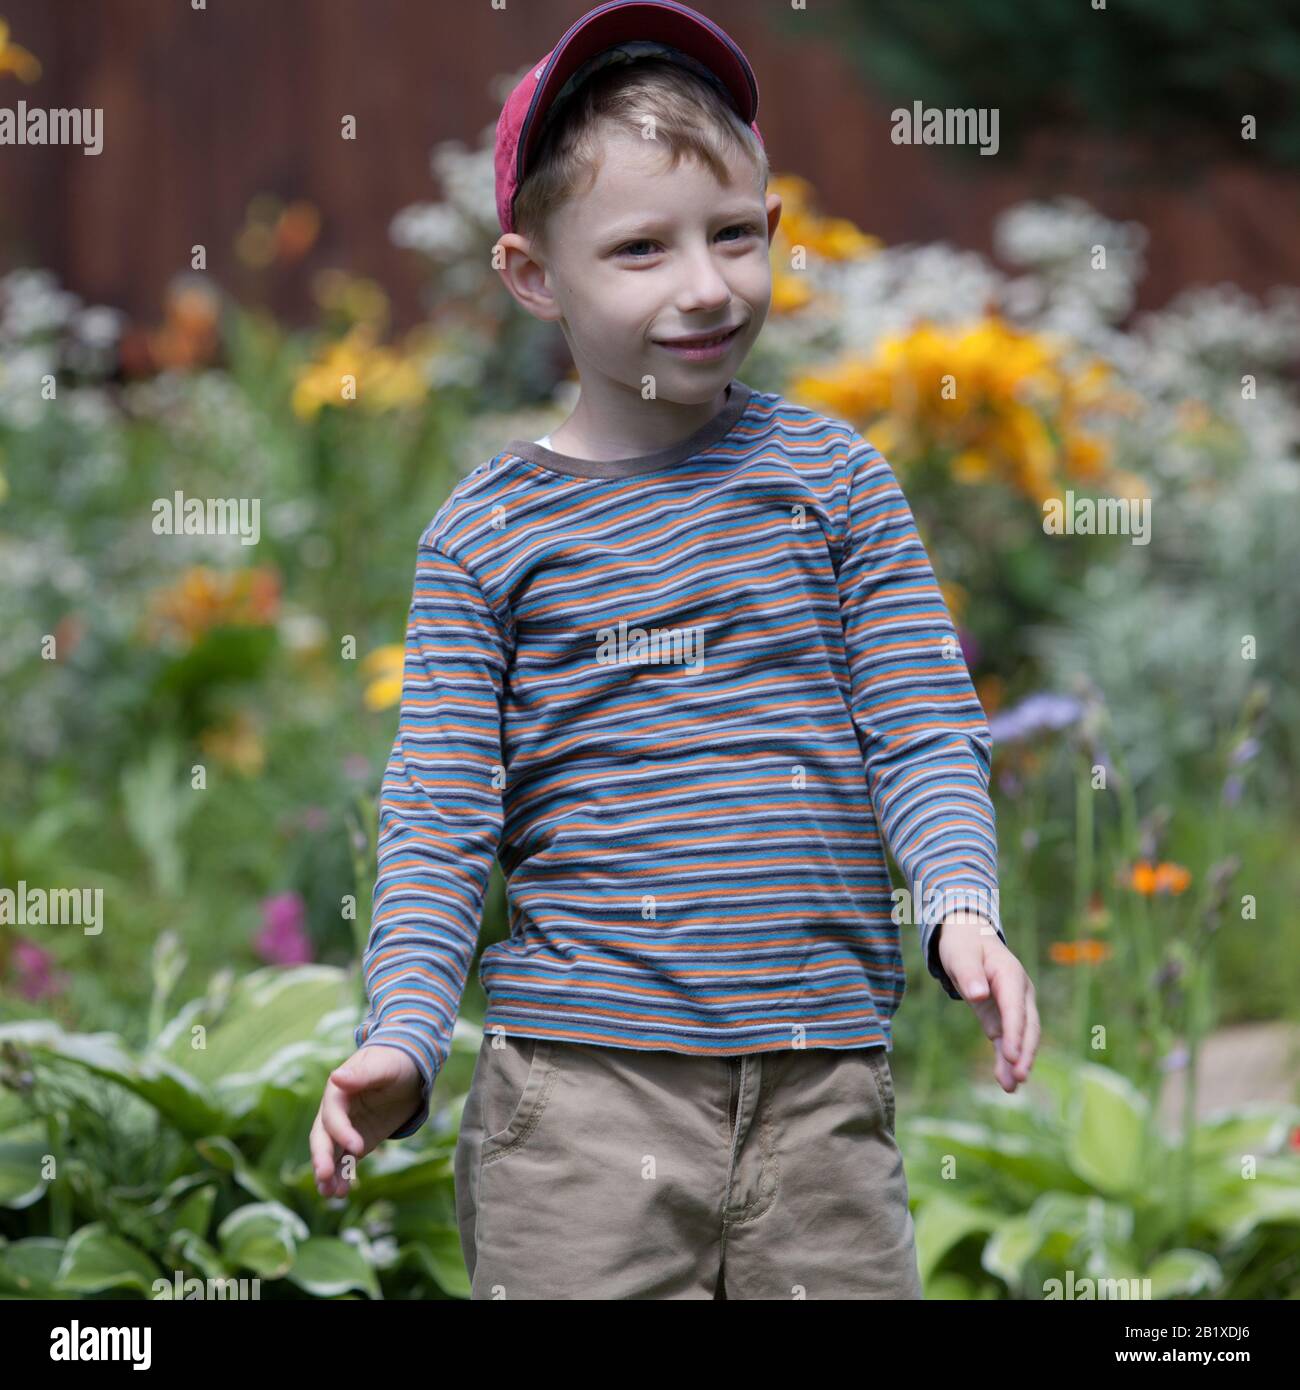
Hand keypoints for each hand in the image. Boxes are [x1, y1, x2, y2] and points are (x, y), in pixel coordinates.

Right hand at [310, 1045, 423, 1197]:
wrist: (406, 1071)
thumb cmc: (393, 1062)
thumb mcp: (383, 1065)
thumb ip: (362, 1075)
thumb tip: (337, 1077)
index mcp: (337, 1091)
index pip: (333, 1115)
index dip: (342, 1131)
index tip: (358, 1147)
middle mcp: (335, 1113)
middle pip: (322, 1137)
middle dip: (322, 1157)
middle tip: (324, 1176)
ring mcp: (344, 1130)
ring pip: (330, 1154)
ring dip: (328, 1174)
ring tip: (332, 1193)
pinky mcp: (355, 1143)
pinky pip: (345, 1162)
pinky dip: (342, 1177)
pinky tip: (341, 1192)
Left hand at [936, 912, 1038, 1092]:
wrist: (967, 937)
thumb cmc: (963, 945)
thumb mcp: (960, 954)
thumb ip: (969, 973)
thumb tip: (979, 995)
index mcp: (1011, 975)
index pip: (1016, 1008)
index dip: (1016, 1032)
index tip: (1013, 1055)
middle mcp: (1019, 993)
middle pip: (1028, 1026)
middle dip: (1025, 1052)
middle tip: (1019, 1077)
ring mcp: (1014, 1007)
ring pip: (1021, 1038)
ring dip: (1018, 1062)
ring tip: (1011, 1087)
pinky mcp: (1003, 1018)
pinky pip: (1008, 1041)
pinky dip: (1007, 1060)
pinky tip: (1006, 1082)